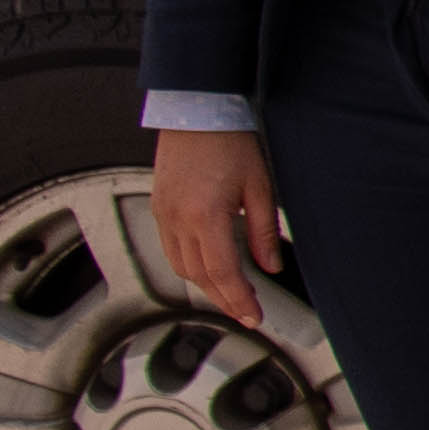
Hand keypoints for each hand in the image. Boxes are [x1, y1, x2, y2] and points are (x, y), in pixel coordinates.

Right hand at [150, 128, 285, 328]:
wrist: (195, 113)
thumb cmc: (230, 143)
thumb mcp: (260, 187)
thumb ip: (263, 231)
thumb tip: (270, 267)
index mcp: (205, 216)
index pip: (222, 272)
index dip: (238, 299)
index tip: (254, 316)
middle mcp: (178, 219)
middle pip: (199, 276)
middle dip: (223, 299)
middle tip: (246, 312)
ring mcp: (163, 214)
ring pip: (181, 266)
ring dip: (205, 285)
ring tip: (231, 295)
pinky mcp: (158, 208)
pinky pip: (171, 249)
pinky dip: (189, 265)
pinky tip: (208, 269)